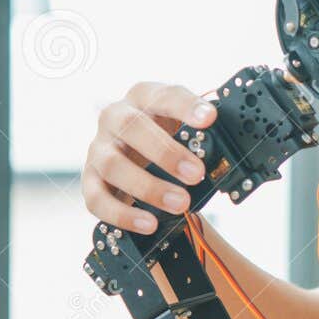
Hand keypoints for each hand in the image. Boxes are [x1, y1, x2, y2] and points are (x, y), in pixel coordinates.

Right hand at [82, 82, 215, 233]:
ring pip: (113, 165)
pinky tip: (149, 223)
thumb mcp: (182, 127)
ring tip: (180, 203)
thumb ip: (200, 133)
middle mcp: (114, 119)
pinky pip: (97, 199)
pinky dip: (123, 214)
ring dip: (148, 187)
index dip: (185, 106)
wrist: (136, 157)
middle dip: (166, 152)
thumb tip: (229, 148)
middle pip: (131, 127)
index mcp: (142, 98)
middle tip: (197, 173)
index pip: (162, 95)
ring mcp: (98, 149)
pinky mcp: (89, 180)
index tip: (209, 118)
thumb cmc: (165, 138)